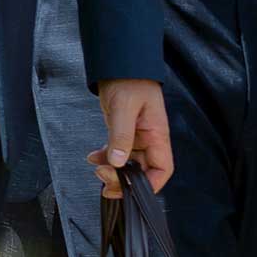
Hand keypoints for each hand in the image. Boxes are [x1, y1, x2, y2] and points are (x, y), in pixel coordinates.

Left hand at [89, 79, 172, 195]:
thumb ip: (121, 136)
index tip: (131, 192)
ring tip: (97, 170)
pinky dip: (106, 158)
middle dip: (124, 181)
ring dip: (113, 171)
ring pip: (129, 164)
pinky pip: (119, 153)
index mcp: (158, 135)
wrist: (119, 64)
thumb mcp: (124, 108)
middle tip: (104, 179)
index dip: (150, 185)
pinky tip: (93, 157)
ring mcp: (137, 137)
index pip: (162, 169)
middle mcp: (150, 139)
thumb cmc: (129, 80)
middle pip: (143, 171)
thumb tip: (118, 162)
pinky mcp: (124, 133)